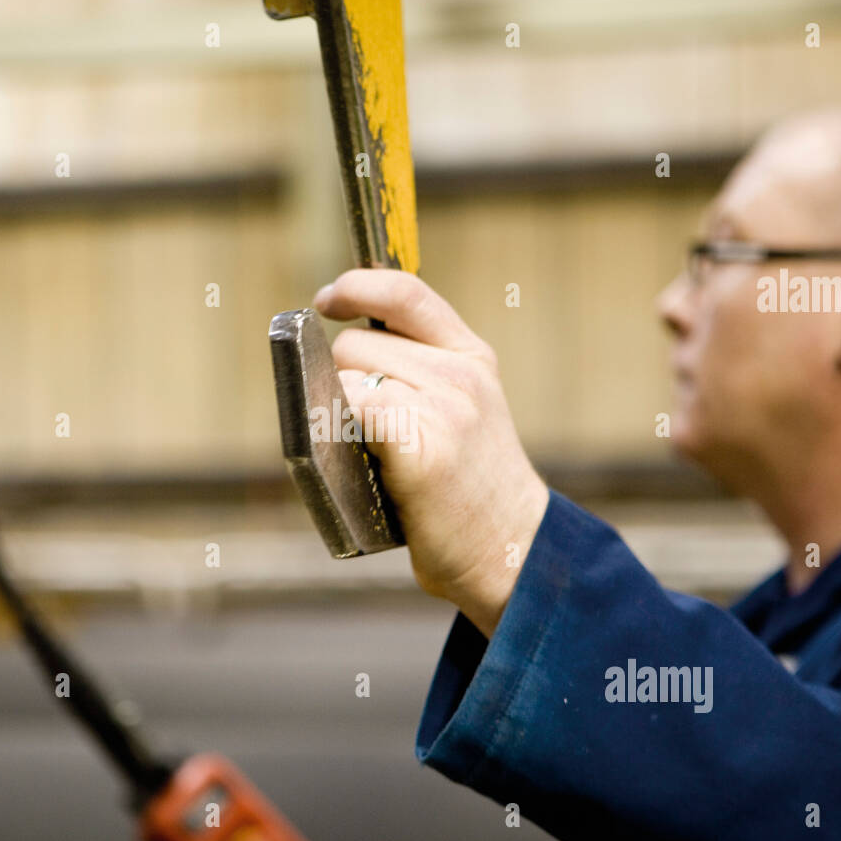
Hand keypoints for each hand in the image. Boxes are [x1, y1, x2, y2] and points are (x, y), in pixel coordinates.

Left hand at [314, 269, 549, 636]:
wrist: (511, 553)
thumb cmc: (470, 492)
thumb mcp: (466, 411)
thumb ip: (422, 371)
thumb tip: (344, 346)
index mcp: (472, 357)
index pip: (406, 293)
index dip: (358, 287)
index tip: (329, 299)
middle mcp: (459, 373)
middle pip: (354, 343)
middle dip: (344, 380)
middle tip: (372, 434)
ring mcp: (443, 406)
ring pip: (343, 378)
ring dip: (338, 414)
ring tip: (375, 458)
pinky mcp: (420, 445)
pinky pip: (347, 411)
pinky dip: (335, 432)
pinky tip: (360, 461)